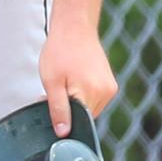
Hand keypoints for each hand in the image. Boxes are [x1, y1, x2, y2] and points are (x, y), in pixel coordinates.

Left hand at [39, 22, 116, 136]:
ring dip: (75, 102)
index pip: (80, 123)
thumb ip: (58, 108)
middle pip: (85, 116)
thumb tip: (63, 132)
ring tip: (64, 80)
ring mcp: (110, 88)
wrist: (74, 28)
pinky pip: (95, 99)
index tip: (52, 110)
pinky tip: (73, 79)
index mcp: (91, 94)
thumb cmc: (60, 51)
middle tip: (53, 91)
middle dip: (68, 109)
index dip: (64, 120)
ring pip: (90, 108)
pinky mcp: (110, 84)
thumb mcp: (51, 81)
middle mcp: (105, 93)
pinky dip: (82, 95)